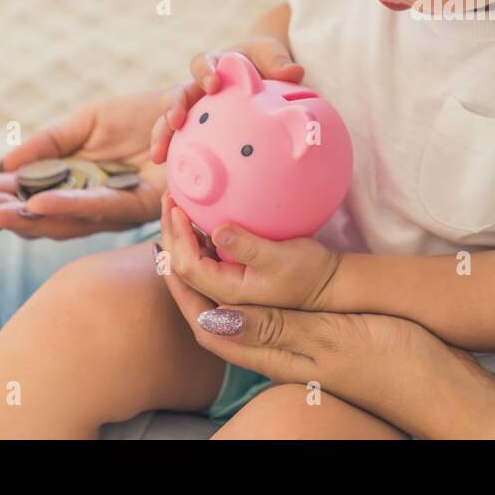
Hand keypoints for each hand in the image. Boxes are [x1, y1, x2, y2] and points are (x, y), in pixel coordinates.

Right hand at [0, 87, 168, 238]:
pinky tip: (39, 203)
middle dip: (3, 211)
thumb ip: (50, 143)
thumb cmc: (145, 115)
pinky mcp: (142, 205)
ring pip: (65, 218)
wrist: (197, 106)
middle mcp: (95, 202)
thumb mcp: (88, 123)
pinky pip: (101, 207)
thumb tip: (5, 164)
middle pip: (41, 215)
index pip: (29, 194)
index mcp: (79, 184)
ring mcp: (117, 207)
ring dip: (26, 215)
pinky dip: (68, 206)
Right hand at [149, 37, 303, 164]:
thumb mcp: (268, 56)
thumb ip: (277, 62)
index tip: (213, 84)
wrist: (260, 74)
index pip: (202, 64)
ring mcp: (193, 110)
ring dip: (162, 136)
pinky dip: (174, 160)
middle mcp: (197, 88)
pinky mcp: (193, 131)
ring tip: (159, 156)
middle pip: (177, 95)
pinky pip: (180, 145)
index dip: (204, 72)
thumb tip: (293, 71)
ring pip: (169, 121)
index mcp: (214, 66)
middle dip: (172, 107)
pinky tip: (173, 181)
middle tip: (175, 121)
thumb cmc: (264, 62)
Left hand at [155, 213, 487, 438]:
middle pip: (213, 310)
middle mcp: (275, 350)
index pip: (204, 319)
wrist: (439, 381)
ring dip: (214, 267)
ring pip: (237, 304)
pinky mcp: (317, 331)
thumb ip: (276, 328)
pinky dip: (248, 273)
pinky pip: (266, 302)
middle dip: (187, 267)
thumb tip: (214, 316)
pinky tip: (256, 253)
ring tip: (204, 228)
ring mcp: (296, 341)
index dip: (179, 280)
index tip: (165, 237)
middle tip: (178, 218)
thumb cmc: (392, 362)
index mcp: (271, 355)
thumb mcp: (333, 340)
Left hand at [160, 193, 340, 310]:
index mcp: (229, 292)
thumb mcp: (281, 257)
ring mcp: (226, 285)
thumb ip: (248, 247)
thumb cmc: (309, 271)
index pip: (189, 267)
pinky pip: (203, 257)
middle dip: (170, 234)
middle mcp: (221, 294)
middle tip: (168, 200)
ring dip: (178, 235)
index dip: (178, 238)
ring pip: (188, 263)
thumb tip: (217, 230)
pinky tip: (195, 218)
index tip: (177, 209)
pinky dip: (194, 238)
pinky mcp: (234, 275)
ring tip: (175, 205)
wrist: (327, 284)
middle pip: (180, 267)